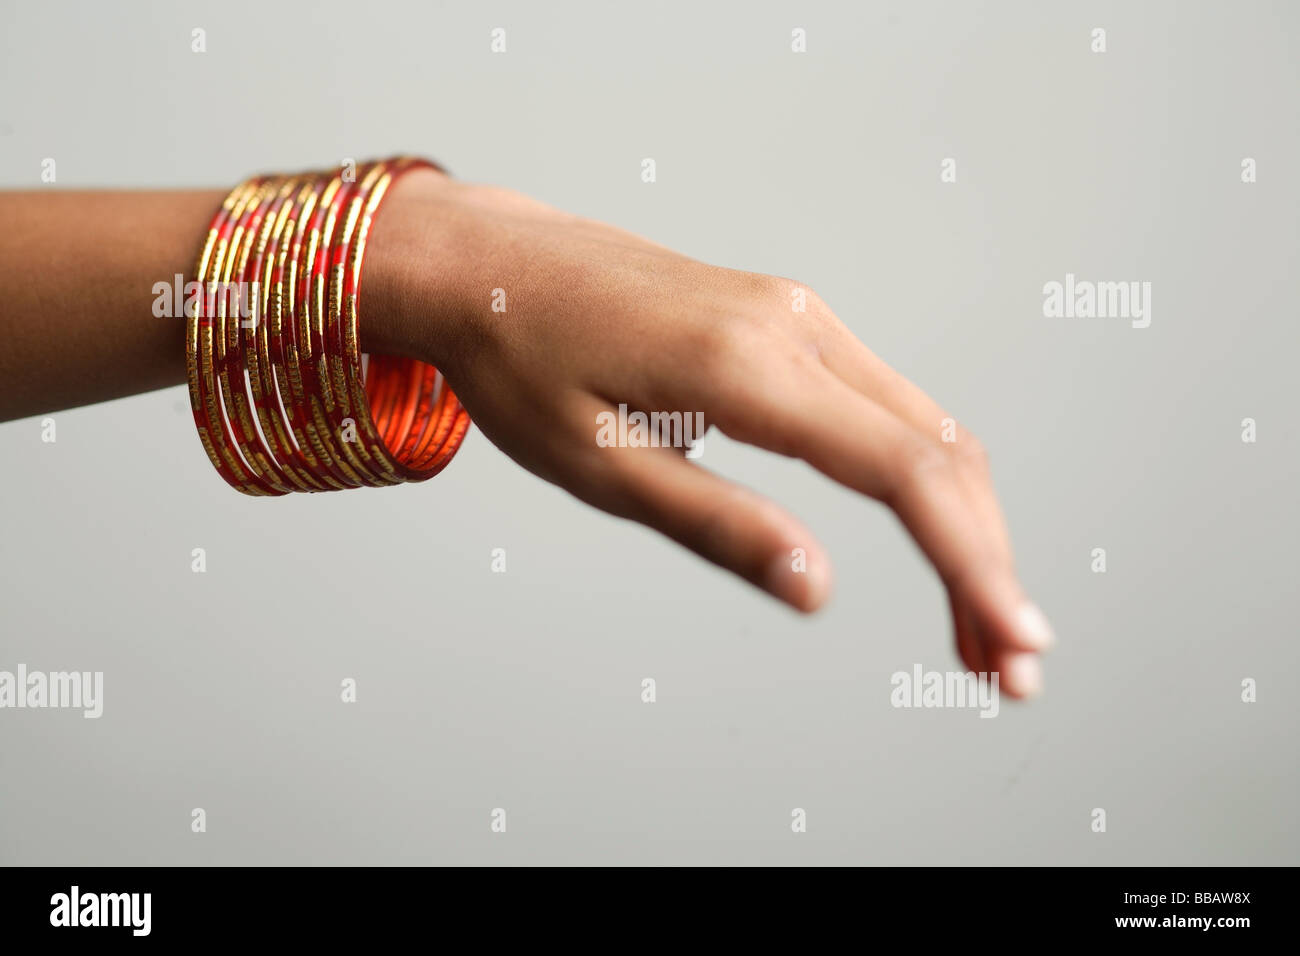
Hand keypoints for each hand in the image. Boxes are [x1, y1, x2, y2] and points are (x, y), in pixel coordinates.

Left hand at [367, 170, 1054, 697]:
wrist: (490, 262)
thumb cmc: (523, 361)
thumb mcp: (600, 464)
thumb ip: (715, 525)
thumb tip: (816, 588)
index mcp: (746, 366)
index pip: (904, 473)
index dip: (973, 568)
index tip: (1014, 648)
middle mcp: (794, 327)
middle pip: (940, 452)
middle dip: (986, 563)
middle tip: (1004, 667)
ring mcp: (797, 316)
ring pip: (924, 427)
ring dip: (964, 526)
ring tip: (974, 625)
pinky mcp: (787, 322)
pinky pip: (885, 403)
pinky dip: (922, 478)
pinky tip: (927, 534)